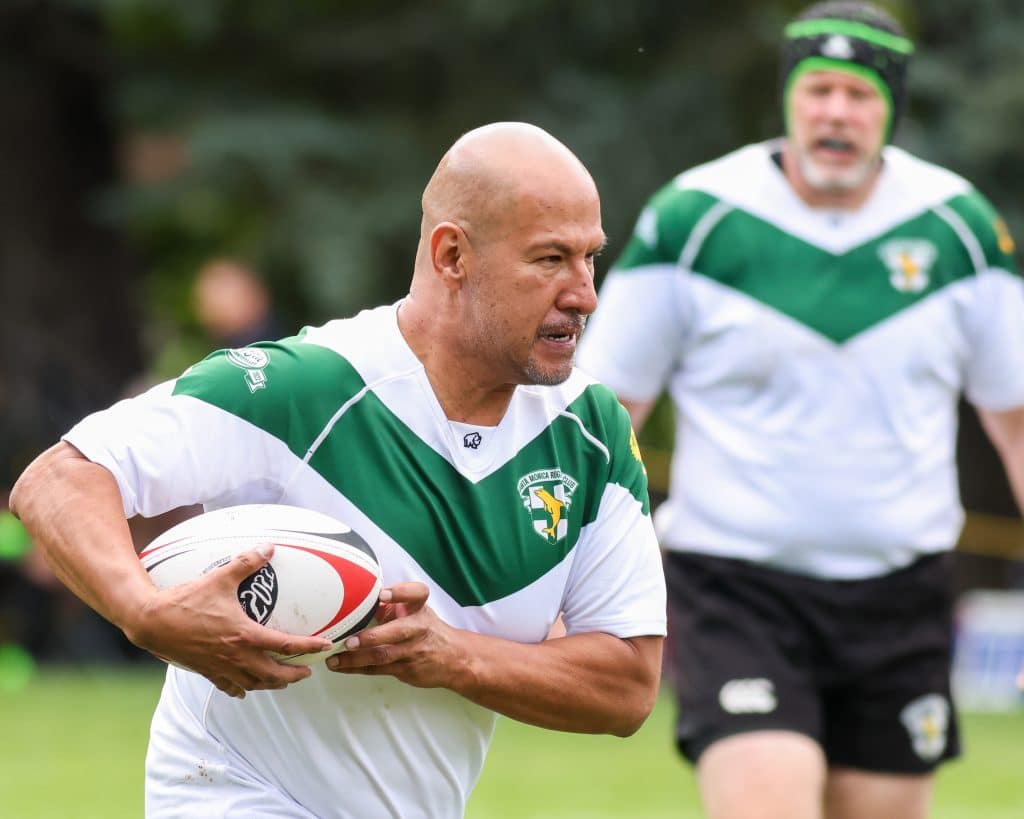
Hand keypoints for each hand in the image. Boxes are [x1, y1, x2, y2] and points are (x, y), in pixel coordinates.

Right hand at [127, 545, 332, 697]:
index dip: (309, 647)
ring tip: (283, 681)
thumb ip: (246, 563)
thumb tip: (269, 547)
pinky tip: (245, 689)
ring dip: (272, 684)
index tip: (325, 646)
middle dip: (294, 675)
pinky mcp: (206, 671)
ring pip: (254, 684)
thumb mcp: (220, 578)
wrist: (151, 622)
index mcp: (245, 636)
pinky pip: (228, 686)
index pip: (286, 645)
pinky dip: (241, 689)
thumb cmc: (186, 600)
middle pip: (273, 674)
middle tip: (308, 671)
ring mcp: (220, 667)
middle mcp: (236, 657)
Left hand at [325, 582, 468, 689]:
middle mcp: (419, 628)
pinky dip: (356, 668)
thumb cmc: (426, 629)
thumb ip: (391, 604)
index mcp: (420, 608)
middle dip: (373, 637)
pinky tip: (339, 666)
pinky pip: (378, 669)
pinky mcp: (406, 670)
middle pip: (398, 631)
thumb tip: (356, 597)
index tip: (382, 594)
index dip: (401, 592)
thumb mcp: (416, 611)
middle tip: (349, 640)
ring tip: (335, 658)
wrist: (454, 658)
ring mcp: (413, 651)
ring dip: (356, 658)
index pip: (417, 594)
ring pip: (383, 655)